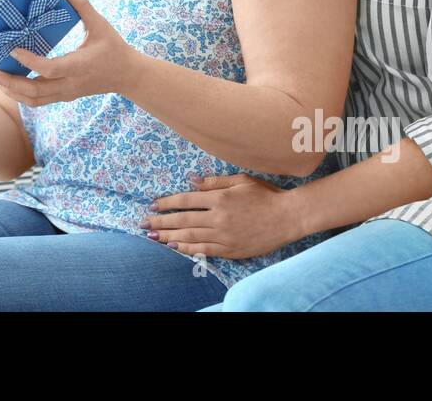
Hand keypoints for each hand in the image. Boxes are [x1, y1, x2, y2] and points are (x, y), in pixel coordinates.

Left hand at [0, 0, 137, 106]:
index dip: (29, 60)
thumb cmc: (115, 48)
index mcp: (78, 66)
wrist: (128, 76)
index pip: (48, 68)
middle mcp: (70, 84)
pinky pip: (39, 100)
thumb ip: (83, 7)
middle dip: (10, 83)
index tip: (12, 49)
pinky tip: (10, 84)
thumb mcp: (101, 25)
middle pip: (34, 91)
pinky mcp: (65, 96)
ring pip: (34, 100)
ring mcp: (67, 93)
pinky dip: (22, 95)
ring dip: (12, 91)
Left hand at [139, 173, 305, 259]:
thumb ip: (215, 181)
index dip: (168, 203)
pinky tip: (175, 247)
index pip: (186, 200)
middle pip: (183, 220)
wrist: (287, 218)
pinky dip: (187, 248)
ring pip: (190, 236)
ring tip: (153, 236)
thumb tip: (191, 180)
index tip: (153, 204)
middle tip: (144, 223)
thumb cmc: (266, 195)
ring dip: (169, 236)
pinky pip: (204, 250)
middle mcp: (218, 217)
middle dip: (161, 221)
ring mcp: (224, 235)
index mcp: (220, 198)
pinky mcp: (230, 249)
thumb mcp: (241, 180)